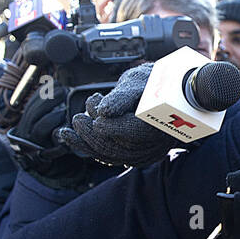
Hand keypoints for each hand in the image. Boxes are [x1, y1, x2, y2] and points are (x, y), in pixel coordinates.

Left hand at [54, 64, 175, 167]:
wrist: (171, 93)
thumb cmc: (155, 82)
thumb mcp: (139, 82)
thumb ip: (121, 97)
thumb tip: (103, 110)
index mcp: (159, 123)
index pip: (129, 130)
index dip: (106, 123)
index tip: (93, 105)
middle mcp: (155, 143)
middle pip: (118, 147)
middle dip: (91, 134)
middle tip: (77, 118)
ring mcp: (146, 152)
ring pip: (112, 155)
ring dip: (87, 143)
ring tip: (68, 131)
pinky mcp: (136, 156)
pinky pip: (111, 157)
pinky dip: (91, 148)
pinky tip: (74, 139)